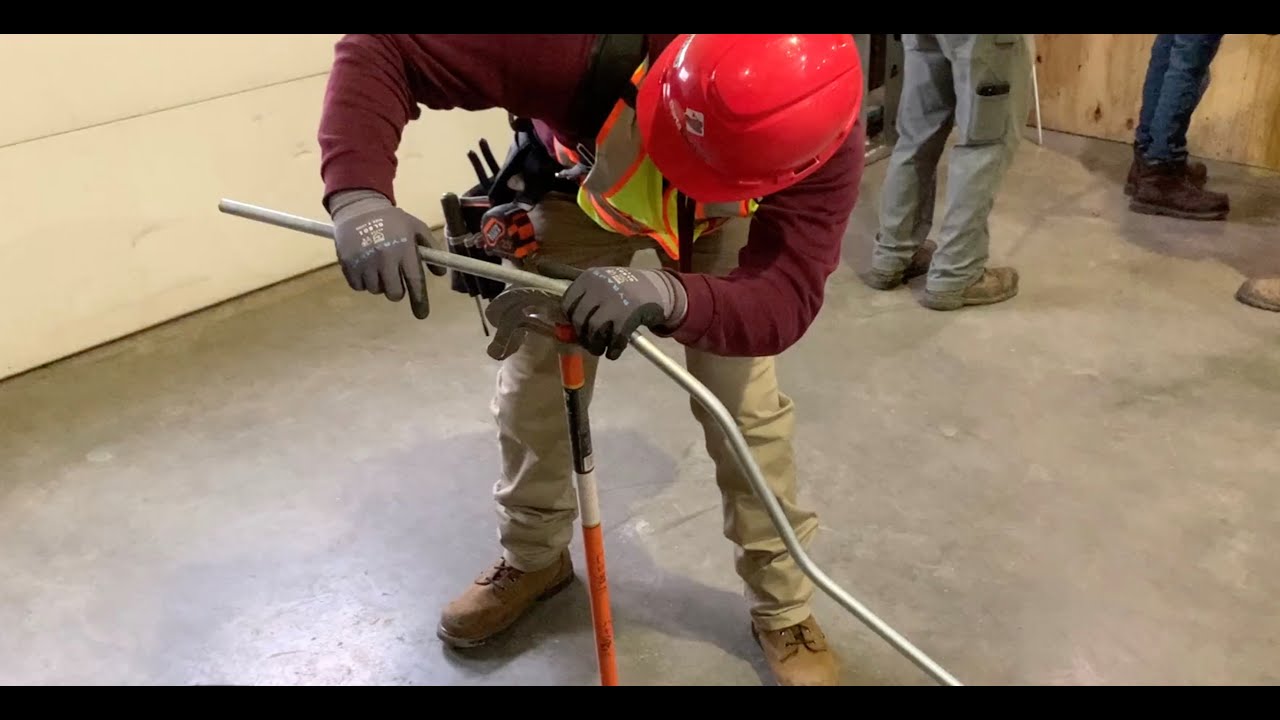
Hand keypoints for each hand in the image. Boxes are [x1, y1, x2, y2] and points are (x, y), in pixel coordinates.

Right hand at [329, 189, 445, 318]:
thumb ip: (431, 248)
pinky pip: (358, 287)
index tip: (422, 314)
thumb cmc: (392, 219)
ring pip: (376, 290)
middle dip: (397, 291)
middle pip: (394, 293)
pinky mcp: (348, 265)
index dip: (419, 300)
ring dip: (379, 283)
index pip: (414, 281)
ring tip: (378, 265)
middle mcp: (384, 258)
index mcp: (403, 249)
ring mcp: (365, 262)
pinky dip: (363, 281)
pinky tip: (365, 266)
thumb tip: (440, 273)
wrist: (358, 207)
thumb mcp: (415, 227)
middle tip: (395, 279)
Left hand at [561, 267, 687, 359]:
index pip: (568, 303)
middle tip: (589, 342)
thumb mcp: (597, 277)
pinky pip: (614, 339)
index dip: (570, 319)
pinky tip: (613, 353)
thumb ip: (570, 277)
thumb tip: (541, 270)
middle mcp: (599, 288)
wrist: (656, 289)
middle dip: (582, 336)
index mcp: (589, 278)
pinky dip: (613, 350)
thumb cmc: (622, 286)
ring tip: (599, 350)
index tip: (579, 325)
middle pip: (579, 320)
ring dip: (595, 346)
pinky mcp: (628, 317)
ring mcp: (614, 303)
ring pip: (594, 331)